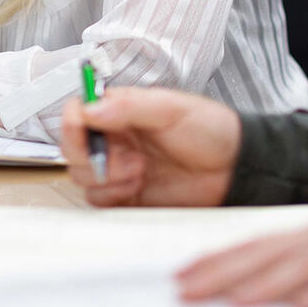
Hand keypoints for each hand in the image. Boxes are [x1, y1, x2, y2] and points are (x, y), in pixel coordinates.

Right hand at [60, 87, 240, 206]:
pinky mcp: (126, 197)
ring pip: (83, 177)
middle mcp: (113, 139)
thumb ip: (129, 105)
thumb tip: (91, 107)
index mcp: (118, 111)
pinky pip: (100, 201)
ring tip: (139, 170)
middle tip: (123, 157)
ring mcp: (118, 169)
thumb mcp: (171, 108)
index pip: (77, 113)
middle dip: (90, 156)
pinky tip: (139, 186)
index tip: (85, 129)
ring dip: (107, 177)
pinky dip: (114, 196)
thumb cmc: (210, 130)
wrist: (236, 169)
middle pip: (72, 149)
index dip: (73, 123)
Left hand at [177, 210, 307, 306]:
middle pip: (265, 253)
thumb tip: (254, 295)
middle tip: (184, 291)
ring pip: (300, 265)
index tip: (179, 275)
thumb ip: (301, 271)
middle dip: (222, 273)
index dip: (214, 259)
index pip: (252, 245)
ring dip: (264, 285)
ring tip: (232, 301)